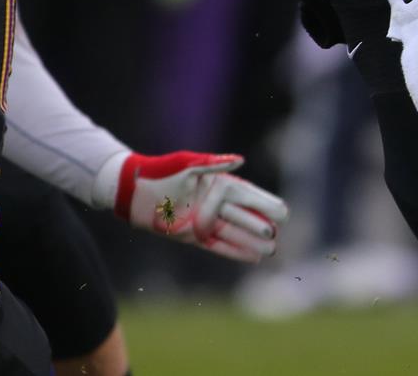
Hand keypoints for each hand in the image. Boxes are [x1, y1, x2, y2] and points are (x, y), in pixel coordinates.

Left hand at [111, 150, 288, 264]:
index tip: (283, 213)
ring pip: (234, 233)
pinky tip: (250, 257)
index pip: (248, 196)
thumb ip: (214, 163)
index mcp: (218, 183)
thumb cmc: (160, 171)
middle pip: (244, 216)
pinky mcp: (193, 235)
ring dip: (251, 242)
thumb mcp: (187, 164)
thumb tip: (241, 161)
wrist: (133, 190)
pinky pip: (218, 245)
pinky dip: (234, 251)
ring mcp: (204, 220)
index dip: (265, 204)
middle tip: (278, 236)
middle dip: (261, 226)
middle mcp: (214, 203)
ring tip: (271, 250)